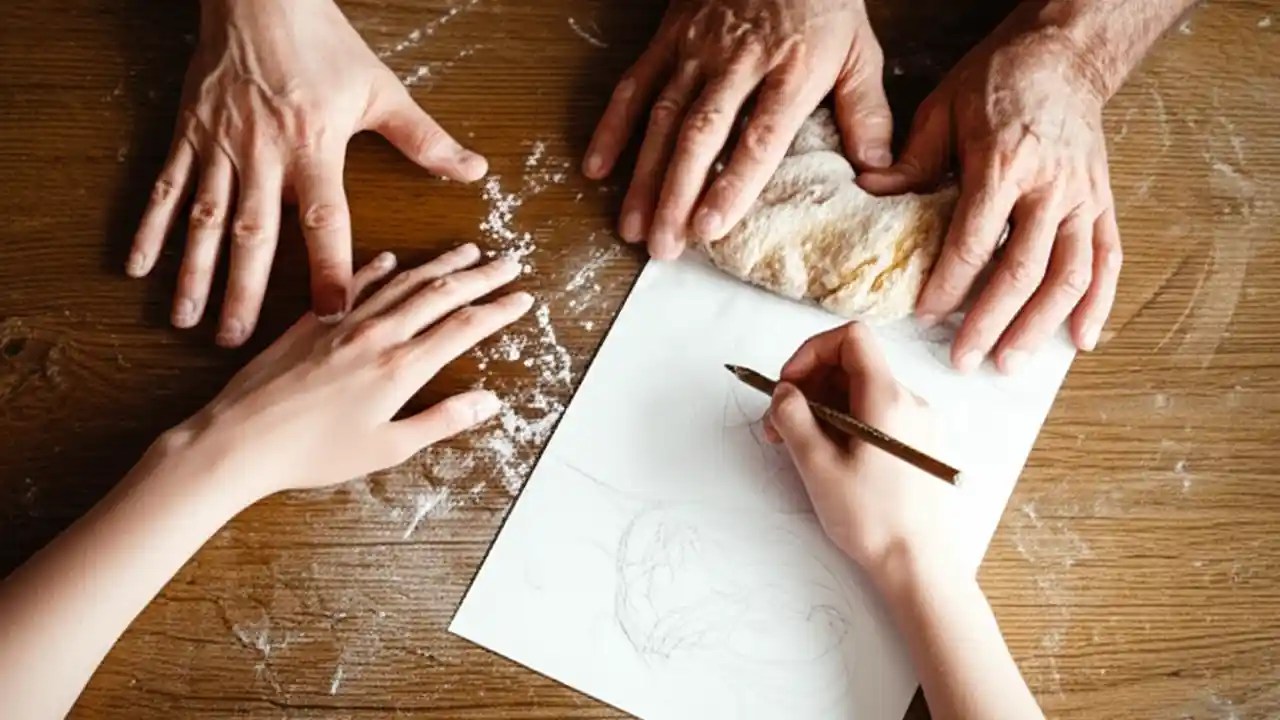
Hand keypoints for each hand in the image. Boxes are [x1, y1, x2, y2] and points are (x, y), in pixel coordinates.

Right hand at [128, 0, 486, 346]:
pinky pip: (165, 187)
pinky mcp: (188, 134)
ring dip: (193, 272)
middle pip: (253, 235)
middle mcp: (263, 155)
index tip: (332, 314)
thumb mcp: (381, 90)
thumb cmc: (324, 44)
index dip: (330, 269)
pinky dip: (149, 227)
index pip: (325, 221)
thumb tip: (474, 171)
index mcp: (314, 148)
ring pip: (202, 220)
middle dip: (245, 292)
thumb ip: (424, 139)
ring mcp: (220, 147)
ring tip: (186, 320)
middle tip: (237, 343)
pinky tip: (137, 268)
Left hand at [164, 244, 530, 498]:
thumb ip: (441, 421)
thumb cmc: (315, 454)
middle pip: (442, 294)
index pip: (464, 328)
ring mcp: (344, 323)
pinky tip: (392, 259)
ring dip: (440, 265)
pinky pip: (355, 284)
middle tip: (511, 261)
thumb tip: (488, 402)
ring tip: (468, 251)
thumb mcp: (388, 449)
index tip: (524, 297)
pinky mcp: (312, 321)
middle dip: (482, 276)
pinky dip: (379, 269)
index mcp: (402, 368)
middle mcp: (378, 335)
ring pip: (404, 282)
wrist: (241, 438)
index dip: (499, 310)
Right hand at [583, 0, 891, 258]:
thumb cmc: (822, 0)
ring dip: (643, 177)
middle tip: (663, 247)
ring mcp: (697, 49)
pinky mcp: (669, 36)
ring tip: (632, 227)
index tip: (709, 227)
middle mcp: (739, 62)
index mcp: (792, 70)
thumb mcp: (859, 51)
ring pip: (663, 119)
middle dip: (675, 196)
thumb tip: (876, 174)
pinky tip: (599, 168)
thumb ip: (866, 114)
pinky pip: (635, 84)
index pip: (758, 138)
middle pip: (701, 136)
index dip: (732, 185)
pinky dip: (613, 127)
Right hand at [763, 323, 969, 581]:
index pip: (851, 338)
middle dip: (808, 385)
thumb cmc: (872, 520)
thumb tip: (783, 392)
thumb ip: (793, 419)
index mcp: (887, 399)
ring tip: (795, 444)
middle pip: (851, 365)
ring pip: (859, 391)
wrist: (918, 564)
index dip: (811, 351)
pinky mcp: (916, 443)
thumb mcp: (818, 466)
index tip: (788, 384)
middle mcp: (908, 402)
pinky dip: (843, 422)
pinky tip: (824, 454)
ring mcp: (916, 422)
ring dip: (821, 406)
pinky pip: (873, 414)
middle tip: (778, 424)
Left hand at [860, 26, 1120, 371]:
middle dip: (992, 322)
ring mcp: (1083, 198)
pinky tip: (1080, 339)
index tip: (925, 315)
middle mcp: (1049, 187)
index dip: (948, 285)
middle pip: (1022, 271)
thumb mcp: (942, 109)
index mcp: (1003, 165)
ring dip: (1041, 326)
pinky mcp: (1103, 202)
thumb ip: (910, 162)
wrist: (1064, 53)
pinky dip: (1098, 304)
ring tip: (1012, 362)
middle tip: (966, 359)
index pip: (972, 242)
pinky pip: (1108, 260)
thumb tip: (870, 195)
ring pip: (1069, 276)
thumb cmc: (999, 79)